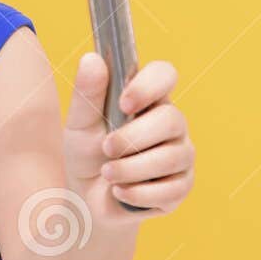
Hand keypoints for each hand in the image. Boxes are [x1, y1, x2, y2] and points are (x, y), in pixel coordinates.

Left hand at [65, 53, 194, 220]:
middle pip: (171, 119)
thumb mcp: (79, 125)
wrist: (87, 201)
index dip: (149, 85)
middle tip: (106, 149)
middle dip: (133, 137)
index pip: (165, 74)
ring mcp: (180, 154)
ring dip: (130, 169)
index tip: (124, 103)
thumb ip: (86, 94)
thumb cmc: (86, 156)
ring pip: (172, 156)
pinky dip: (138, 192)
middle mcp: (171, 124)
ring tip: (107, 174)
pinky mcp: (182, 186)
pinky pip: (171, 188)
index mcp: (147, 100)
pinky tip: (120, 192)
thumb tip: (91, 58)